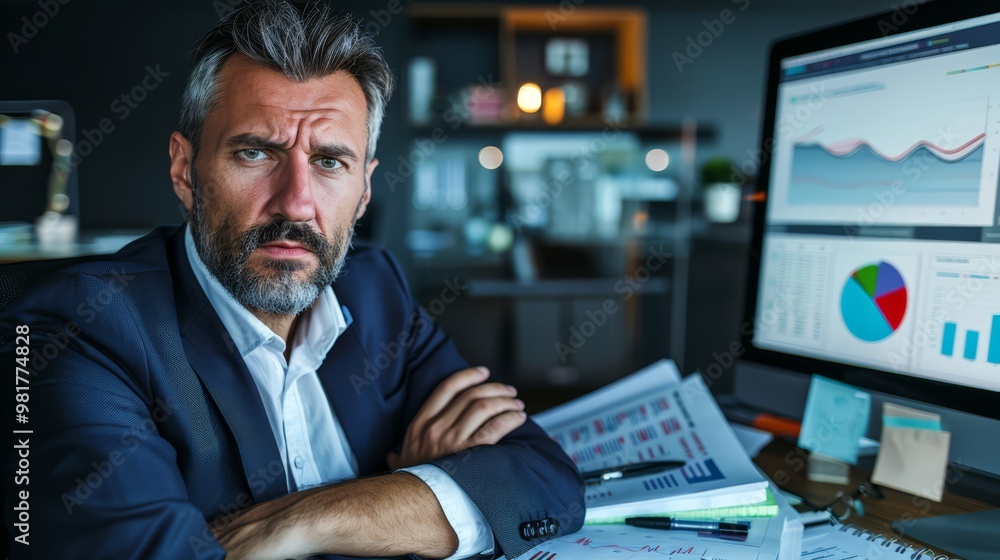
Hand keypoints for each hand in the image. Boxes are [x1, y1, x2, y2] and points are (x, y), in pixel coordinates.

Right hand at [387, 367, 526, 469]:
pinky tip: (518, 418)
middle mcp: (436, 427)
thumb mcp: (401, 462)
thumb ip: (399, 453)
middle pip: (471, 395)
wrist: (414, 503)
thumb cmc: (412, 482)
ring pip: (484, 407)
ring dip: (505, 402)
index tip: (483, 372)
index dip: (467, 376)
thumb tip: (392, 454)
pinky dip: (510, 419)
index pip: (446, 388)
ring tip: (516, 404)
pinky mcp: (469, 454)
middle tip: (509, 391)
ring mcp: (452, 439)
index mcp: (421, 423)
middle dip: (495, 389)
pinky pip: (495, 428)